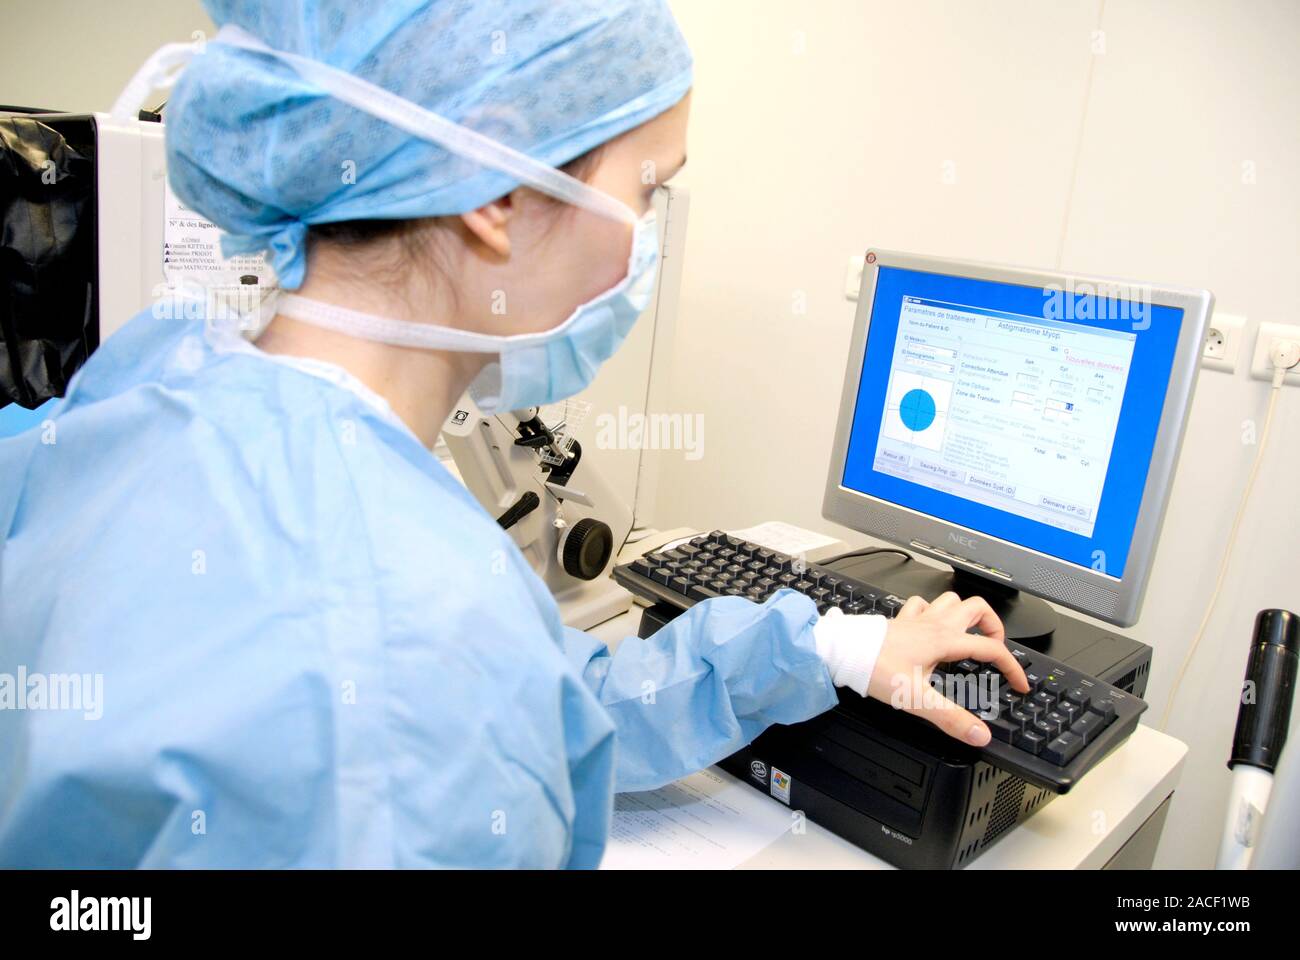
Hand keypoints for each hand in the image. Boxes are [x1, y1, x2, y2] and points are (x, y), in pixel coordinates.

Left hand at [867, 592, 1028, 745]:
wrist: (842, 651)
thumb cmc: (874, 668)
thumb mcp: (917, 699)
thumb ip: (951, 718)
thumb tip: (979, 734)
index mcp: (944, 640)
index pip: (991, 648)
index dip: (1011, 667)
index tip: (1018, 683)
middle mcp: (933, 624)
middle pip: (977, 608)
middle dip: (994, 626)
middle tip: (996, 648)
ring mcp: (916, 619)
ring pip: (951, 600)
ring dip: (965, 613)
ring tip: (971, 633)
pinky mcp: (900, 620)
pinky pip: (922, 604)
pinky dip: (933, 611)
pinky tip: (931, 624)